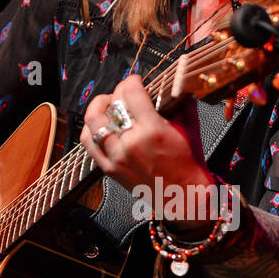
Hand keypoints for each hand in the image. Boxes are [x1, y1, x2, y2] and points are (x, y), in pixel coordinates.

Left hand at [79, 73, 214, 219]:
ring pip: (94, 121)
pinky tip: (100, 125)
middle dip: (118, 92)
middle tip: (125, 93)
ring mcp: (117, 157)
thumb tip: (177, 84)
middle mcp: (131, 142)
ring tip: (106, 104)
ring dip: (98, 107)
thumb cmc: (188, 163)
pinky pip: (89, 143)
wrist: (184, 197)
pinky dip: (91, 130)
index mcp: (153, 130)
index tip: (136, 81)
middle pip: (112, 103)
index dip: (132, 80)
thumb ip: (182, 103)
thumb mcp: (190, 128)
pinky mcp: (109, 169)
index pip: (130, 92)